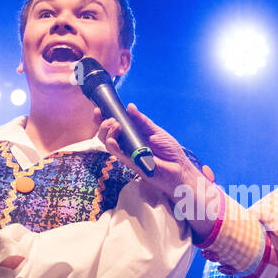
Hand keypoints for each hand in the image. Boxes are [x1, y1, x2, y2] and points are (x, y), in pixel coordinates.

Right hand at [95, 105, 218, 237]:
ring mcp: (128, 155)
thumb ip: (142, 121)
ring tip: (115, 126)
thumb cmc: (170, 152)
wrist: (180, 170)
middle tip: (112, 120)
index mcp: (132, 136)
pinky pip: (118, 155)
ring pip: (108, 144)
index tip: (98, 111)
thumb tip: (130, 107)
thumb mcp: (156, 131)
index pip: (113, 127)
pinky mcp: (131, 163)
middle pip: (106, 135)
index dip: (102, 120)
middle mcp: (127, 145)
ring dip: (107, 133)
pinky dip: (113, 146)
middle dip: (104, 125)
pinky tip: (113, 139)